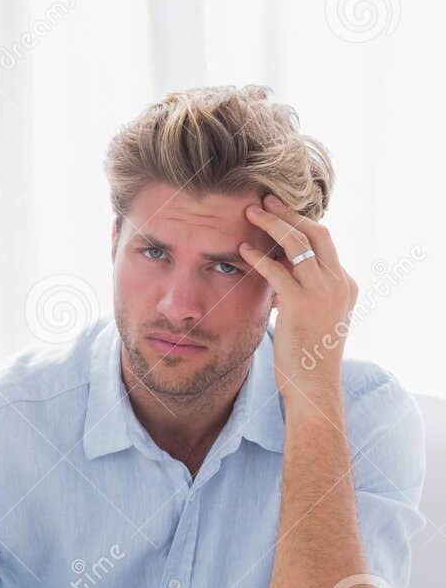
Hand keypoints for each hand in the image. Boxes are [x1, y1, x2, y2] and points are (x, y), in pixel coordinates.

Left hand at [238, 195, 357, 397]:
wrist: (314, 387)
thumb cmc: (309, 357)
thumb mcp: (315, 318)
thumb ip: (303, 293)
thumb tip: (279, 275)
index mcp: (346, 285)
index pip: (324, 242)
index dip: (300, 223)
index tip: (278, 212)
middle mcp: (339, 283)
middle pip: (316, 232)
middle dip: (289, 212)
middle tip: (264, 200)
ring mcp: (322, 292)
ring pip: (297, 242)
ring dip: (272, 223)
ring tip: (249, 213)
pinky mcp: (300, 304)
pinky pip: (276, 269)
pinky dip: (257, 256)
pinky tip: (241, 249)